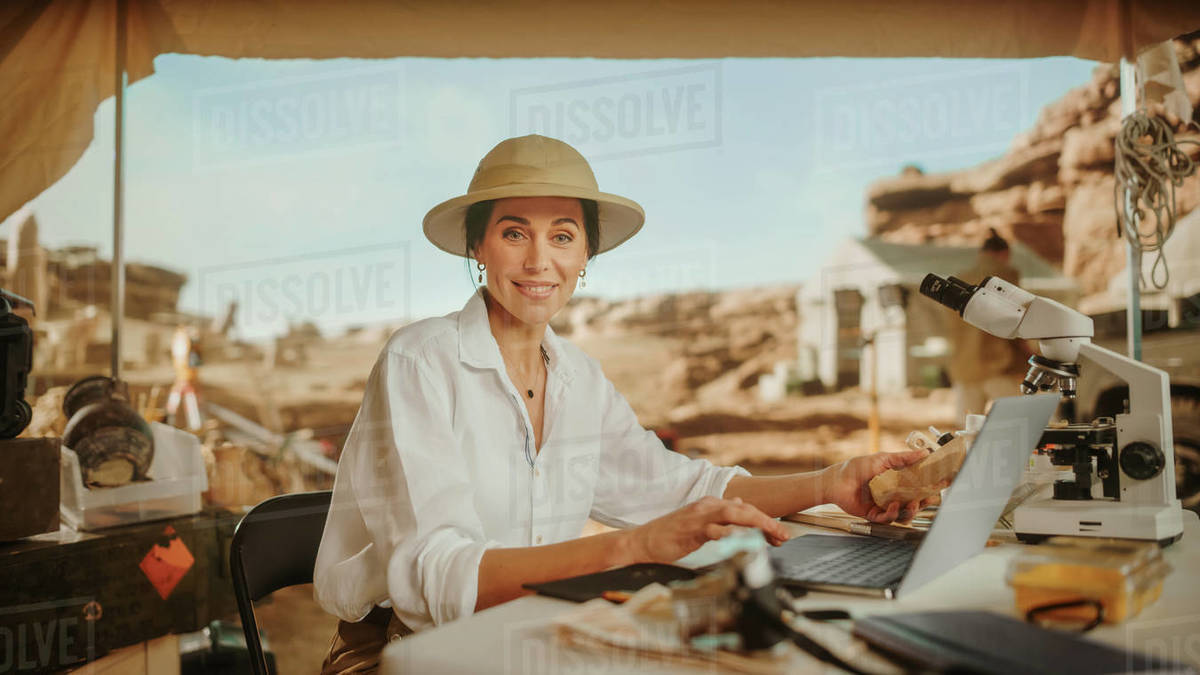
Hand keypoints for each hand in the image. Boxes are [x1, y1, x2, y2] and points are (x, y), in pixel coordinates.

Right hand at [625, 497, 789, 563]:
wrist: (644, 541)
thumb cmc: (671, 535)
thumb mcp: (699, 522)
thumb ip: (718, 514)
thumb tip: (738, 504)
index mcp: (710, 504)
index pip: (743, 508)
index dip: (764, 520)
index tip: (779, 534)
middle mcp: (707, 506)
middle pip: (743, 508)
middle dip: (767, 521)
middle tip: (784, 535)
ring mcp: (699, 516)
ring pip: (733, 514)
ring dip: (757, 524)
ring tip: (772, 536)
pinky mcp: (692, 529)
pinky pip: (715, 529)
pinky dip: (732, 533)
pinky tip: (745, 540)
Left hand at [820, 450, 944, 524]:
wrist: (835, 481)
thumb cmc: (855, 468)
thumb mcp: (882, 459)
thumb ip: (903, 458)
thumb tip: (924, 453)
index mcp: (896, 481)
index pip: (917, 487)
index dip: (928, 489)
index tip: (938, 488)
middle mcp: (892, 495)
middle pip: (914, 503)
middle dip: (923, 503)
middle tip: (926, 500)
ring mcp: (884, 506)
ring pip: (903, 514)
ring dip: (910, 511)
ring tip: (910, 505)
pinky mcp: (874, 515)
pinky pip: (888, 519)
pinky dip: (892, 513)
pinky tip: (892, 506)